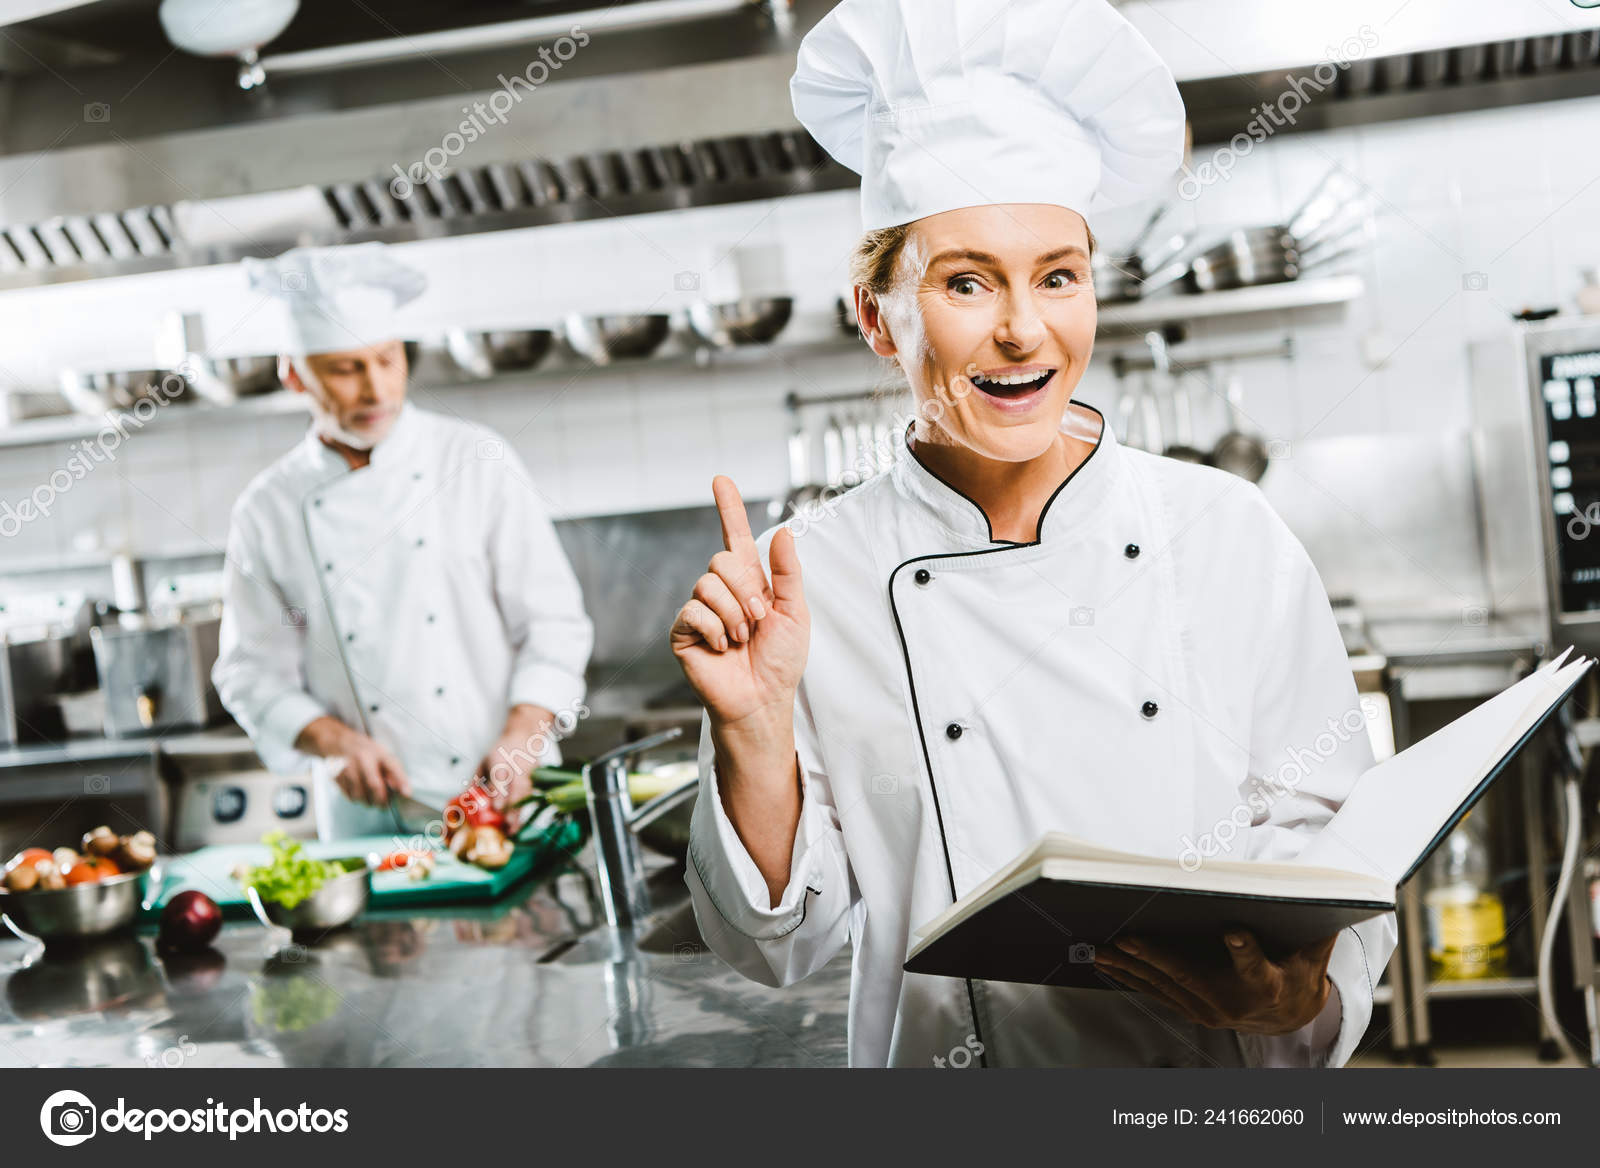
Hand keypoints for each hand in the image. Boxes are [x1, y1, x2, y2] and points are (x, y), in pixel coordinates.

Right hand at [296, 717, 411, 806]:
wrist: (338, 742)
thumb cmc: (366, 752)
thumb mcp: (383, 755)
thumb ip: (395, 772)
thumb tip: (405, 791)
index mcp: (377, 752)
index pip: (392, 766)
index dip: (401, 780)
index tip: (407, 794)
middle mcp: (362, 758)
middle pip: (374, 785)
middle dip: (381, 800)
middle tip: (384, 805)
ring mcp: (347, 767)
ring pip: (359, 795)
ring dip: (367, 802)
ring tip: (370, 799)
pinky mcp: (336, 776)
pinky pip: (349, 796)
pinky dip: (356, 799)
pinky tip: (359, 792)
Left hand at [474, 704, 554, 827]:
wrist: (524, 736)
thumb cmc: (500, 751)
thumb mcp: (485, 760)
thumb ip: (477, 779)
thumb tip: (465, 799)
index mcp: (500, 759)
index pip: (501, 777)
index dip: (499, 792)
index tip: (495, 806)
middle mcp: (516, 766)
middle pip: (516, 788)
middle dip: (512, 806)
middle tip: (506, 823)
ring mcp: (528, 773)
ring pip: (526, 795)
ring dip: (519, 813)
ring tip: (512, 829)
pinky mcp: (535, 779)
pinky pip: (530, 798)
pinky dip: (524, 812)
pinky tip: (518, 825)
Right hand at [670, 476, 808, 733]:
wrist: (762, 699)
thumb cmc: (780, 662)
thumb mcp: (795, 612)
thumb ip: (787, 572)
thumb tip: (784, 530)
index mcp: (751, 583)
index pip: (737, 537)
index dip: (729, 508)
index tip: (721, 480)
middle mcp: (722, 591)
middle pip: (722, 560)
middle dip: (746, 591)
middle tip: (757, 621)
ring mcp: (701, 610)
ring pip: (708, 584)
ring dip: (733, 614)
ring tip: (741, 638)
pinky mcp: (684, 631)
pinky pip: (694, 610)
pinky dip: (714, 629)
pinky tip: (721, 647)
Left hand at [1093, 929, 1336, 1035]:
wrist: (1290, 1016)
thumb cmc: (1299, 971)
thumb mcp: (1313, 951)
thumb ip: (1315, 924)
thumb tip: (1331, 889)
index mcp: (1268, 983)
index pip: (1256, 966)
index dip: (1245, 949)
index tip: (1234, 931)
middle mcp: (1234, 1002)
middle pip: (1191, 976)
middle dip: (1157, 958)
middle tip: (1128, 939)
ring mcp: (1209, 1010)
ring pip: (1165, 986)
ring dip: (1131, 967)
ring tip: (1102, 949)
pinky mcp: (1191, 1010)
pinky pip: (1156, 993)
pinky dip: (1130, 978)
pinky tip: (1106, 964)